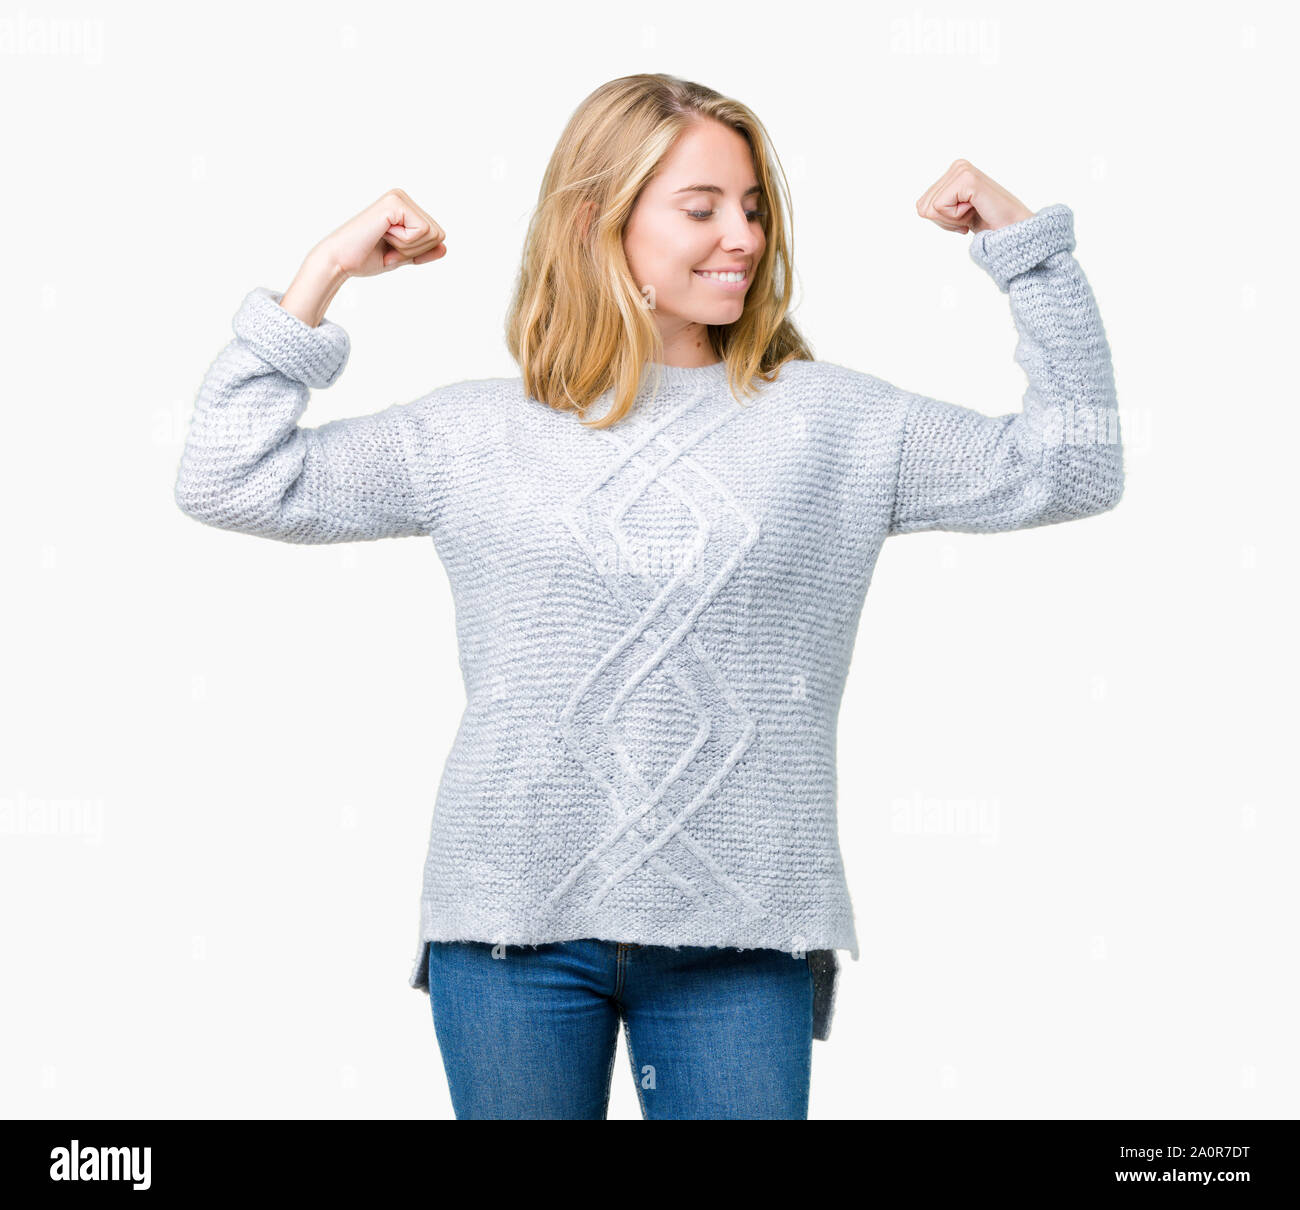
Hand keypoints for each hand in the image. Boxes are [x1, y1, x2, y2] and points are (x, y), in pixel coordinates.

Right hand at [319, 187, 447, 278]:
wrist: (339, 261)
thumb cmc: (364, 258)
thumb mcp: (402, 257)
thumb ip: (422, 251)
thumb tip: (445, 247)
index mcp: (404, 208)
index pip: (437, 236)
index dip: (418, 253)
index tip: (392, 251)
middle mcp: (402, 198)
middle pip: (438, 234)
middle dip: (416, 250)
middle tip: (388, 248)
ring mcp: (398, 197)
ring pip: (433, 233)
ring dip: (408, 247)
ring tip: (384, 241)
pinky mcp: (395, 203)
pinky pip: (422, 230)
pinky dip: (405, 242)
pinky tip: (383, 235)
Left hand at [915, 160, 1032, 233]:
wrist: (1011, 229)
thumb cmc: (986, 222)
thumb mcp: (953, 214)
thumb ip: (935, 207)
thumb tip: (920, 208)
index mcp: (953, 171)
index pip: (922, 205)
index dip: (941, 220)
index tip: (965, 216)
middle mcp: (957, 165)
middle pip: (923, 207)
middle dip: (945, 220)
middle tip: (970, 215)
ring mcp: (962, 170)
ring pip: (931, 208)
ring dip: (952, 220)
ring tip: (974, 211)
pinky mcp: (967, 180)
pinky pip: (940, 208)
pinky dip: (956, 218)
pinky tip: (975, 209)